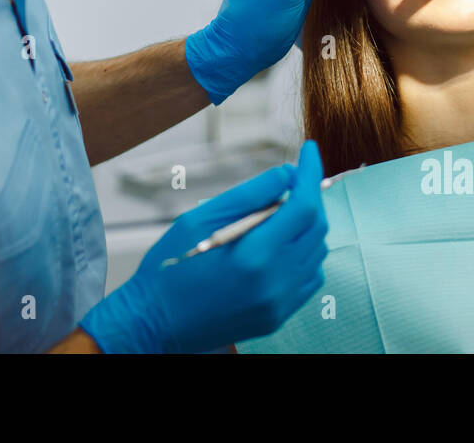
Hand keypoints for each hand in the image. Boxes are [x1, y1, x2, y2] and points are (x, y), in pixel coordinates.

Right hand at [78, 140, 328, 352]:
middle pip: (316, 227)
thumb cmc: (171, 268)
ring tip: (279, 212)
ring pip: (317, 251)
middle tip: (292, 178)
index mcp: (255, 255)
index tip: (308, 150)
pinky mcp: (279, 316)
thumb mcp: (200, 219)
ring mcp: (280, 303)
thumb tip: (286, 174)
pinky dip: (303, 253)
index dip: (310, 173)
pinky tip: (279, 244)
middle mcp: (276, 282)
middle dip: (309, 194)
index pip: (303, 205)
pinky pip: (309, 277)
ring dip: (306, 224)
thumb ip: (248, 195)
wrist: (156, 323)